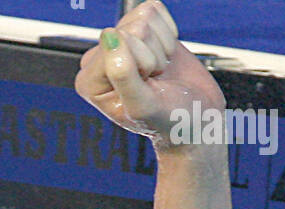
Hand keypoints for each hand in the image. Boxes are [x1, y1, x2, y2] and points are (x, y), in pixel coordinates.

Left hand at [75, 0, 225, 150]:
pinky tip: (163, 58)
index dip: (143, 64)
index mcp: (89, 82)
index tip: (146, 87)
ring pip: (144, 18)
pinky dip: (168, 34)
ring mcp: (119, 43)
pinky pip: (154, 10)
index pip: (119, 43)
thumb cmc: (169, 121)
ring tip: (158, 74)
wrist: (195, 119)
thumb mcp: (144, 106)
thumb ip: (123, 76)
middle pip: (133, 28)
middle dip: (153, 56)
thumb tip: (109, 37)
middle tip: (154, 81)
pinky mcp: (139, 29)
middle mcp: (100, 60)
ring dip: (161, 48)